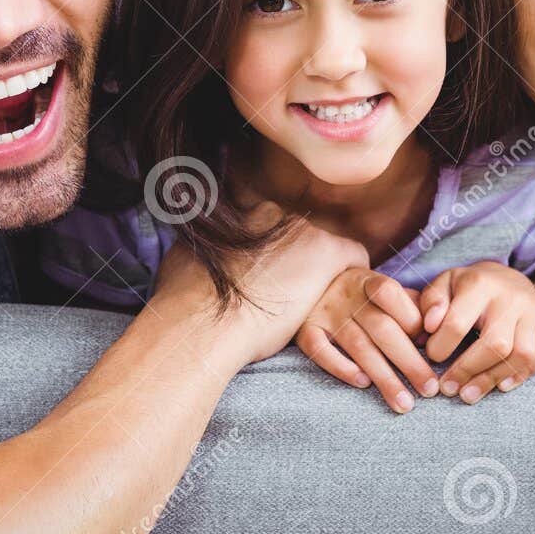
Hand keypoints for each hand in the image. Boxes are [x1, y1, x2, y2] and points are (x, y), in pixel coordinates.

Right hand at [154, 207, 368, 366]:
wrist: (203, 319)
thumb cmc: (185, 299)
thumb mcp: (181, 260)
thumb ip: (195, 250)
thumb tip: (188, 251)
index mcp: (241, 215)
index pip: (268, 227)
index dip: (272, 254)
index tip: (270, 274)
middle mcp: (273, 214)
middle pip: (296, 236)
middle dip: (296, 260)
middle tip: (292, 290)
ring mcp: (301, 230)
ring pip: (324, 246)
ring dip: (321, 269)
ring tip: (320, 296)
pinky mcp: (326, 252)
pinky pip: (353, 255)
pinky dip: (352, 273)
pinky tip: (351, 294)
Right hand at [296, 270, 435, 412]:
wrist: (312, 282)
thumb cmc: (360, 293)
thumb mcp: (383, 289)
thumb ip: (409, 305)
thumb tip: (432, 334)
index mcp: (369, 282)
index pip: (392, 295)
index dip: (413, 320)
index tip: (433, 348)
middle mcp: (347, 296)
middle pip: (382, 328)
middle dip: (409, 362)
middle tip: (429, 390)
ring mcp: (324, 313)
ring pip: (358, 346)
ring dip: (384, 377)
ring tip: (404, 403)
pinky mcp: (305, 330)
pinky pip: (319, 349)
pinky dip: (340, 366)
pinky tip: (362, 383)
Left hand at [421, 262, 534, 403]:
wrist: (507, 277)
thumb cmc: (469, 288)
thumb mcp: (444, 285)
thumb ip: (432, 302)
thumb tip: (429, 326)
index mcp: (479, 283)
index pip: (457, 323)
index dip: (441, 348)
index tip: (433, 359)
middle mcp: (511, 295)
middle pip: (495, 344)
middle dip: (468, 372)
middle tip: (449, 389)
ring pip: (521, 354)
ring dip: (493, 379)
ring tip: (470, 394)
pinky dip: (524, 373)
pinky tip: (501, 384)